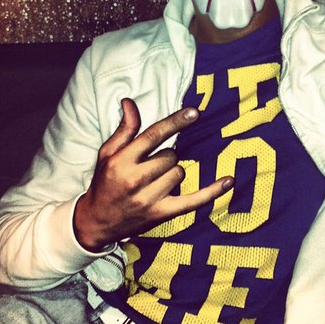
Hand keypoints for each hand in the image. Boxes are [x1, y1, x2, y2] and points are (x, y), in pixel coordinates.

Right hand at [74, 98, 233, 251]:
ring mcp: (149, 199)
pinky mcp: (161, 214)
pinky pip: (193, 201)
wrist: (95, 222)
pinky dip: (212, 192)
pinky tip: (229, 181)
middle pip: (170, 156)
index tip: (195, 112)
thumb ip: (124, 129)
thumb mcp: (107, 153)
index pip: (154, 135)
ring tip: (154, 182)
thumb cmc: (104, 182)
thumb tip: (130, 102)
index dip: (176, 122)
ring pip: (179, 173)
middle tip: (149, 167)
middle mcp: (135, 179)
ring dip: (172, 174)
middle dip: (164, 157)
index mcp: (121, 160)